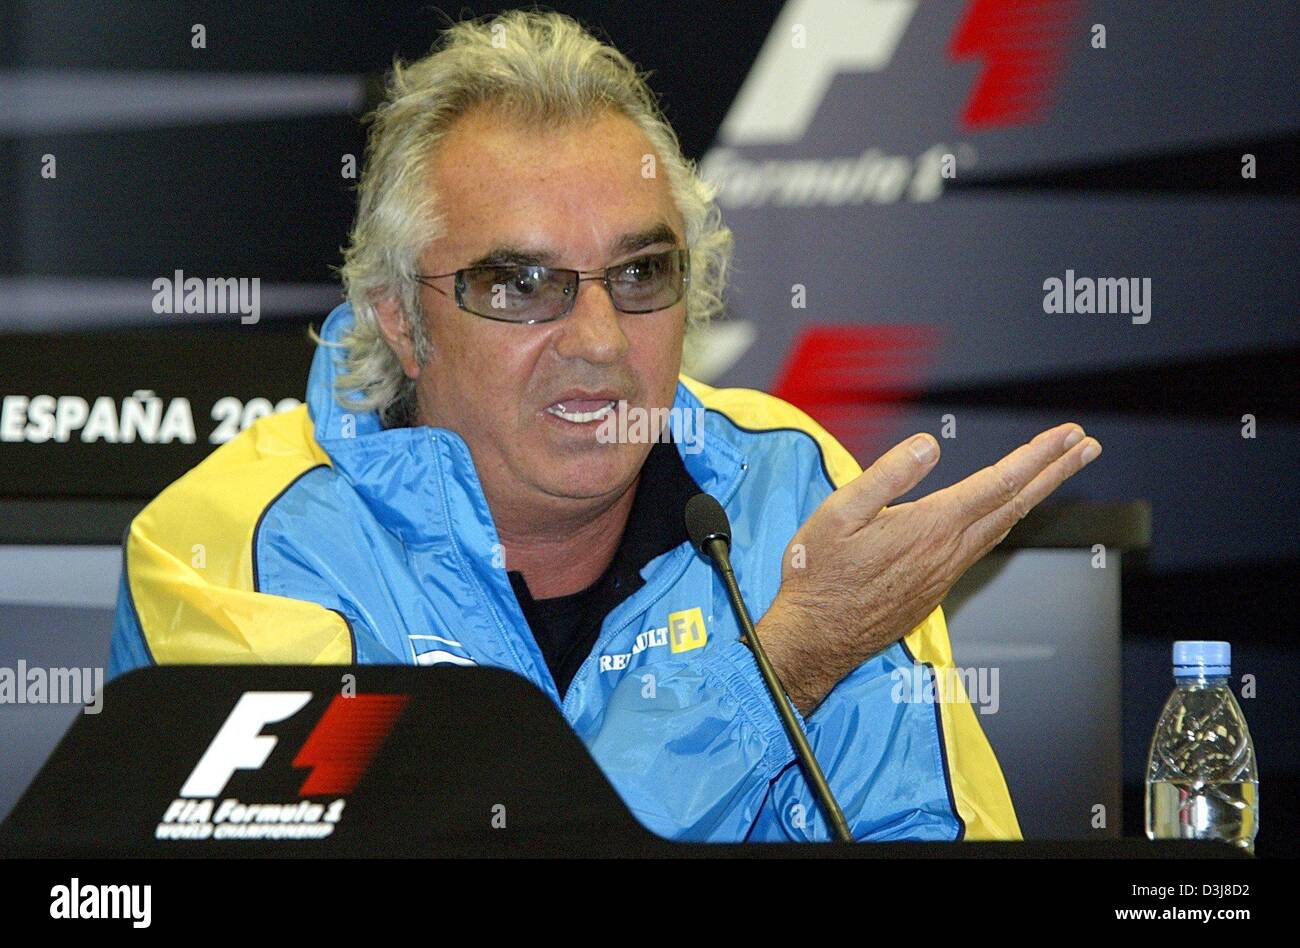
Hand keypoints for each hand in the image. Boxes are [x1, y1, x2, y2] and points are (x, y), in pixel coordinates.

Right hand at [758, 423, 1100, 714]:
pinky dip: (1007, 518)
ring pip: (1004, 525)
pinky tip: (1005, 512)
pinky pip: (983, 545)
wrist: (815, 637)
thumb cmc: (819, 575)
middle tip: (1085, 445)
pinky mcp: (935, 587)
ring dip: (1036, 494)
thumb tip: (928, 446)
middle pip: (1015, 504)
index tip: (1067, 436)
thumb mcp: (839, 513)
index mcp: (929, 526)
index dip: (1038, 456)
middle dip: (1055, 471)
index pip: (999, 483)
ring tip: (1056, 470)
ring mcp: (945, 572)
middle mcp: (948, 550)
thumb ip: (887, 475)